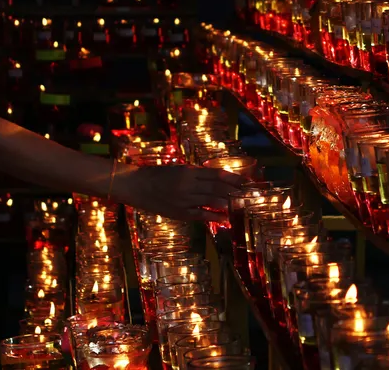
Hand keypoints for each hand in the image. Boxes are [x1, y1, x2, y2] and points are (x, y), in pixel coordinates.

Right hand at [114, 164, 245, 222]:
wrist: (137, 186)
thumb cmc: (159, 175)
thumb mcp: (180, 169)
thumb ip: (198, 174)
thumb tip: (219, 179)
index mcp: (189, 171)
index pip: (217, 175)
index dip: (233, 178)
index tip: (247, 182)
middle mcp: (188, 185)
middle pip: (217, 188)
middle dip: (236, 192)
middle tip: (251, 195)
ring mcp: (184, 200)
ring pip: (212, 201)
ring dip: (229, 204)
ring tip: (243, 205)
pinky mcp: (180, 213)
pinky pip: (200, 215)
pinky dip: (214, 216)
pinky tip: (226, 218)